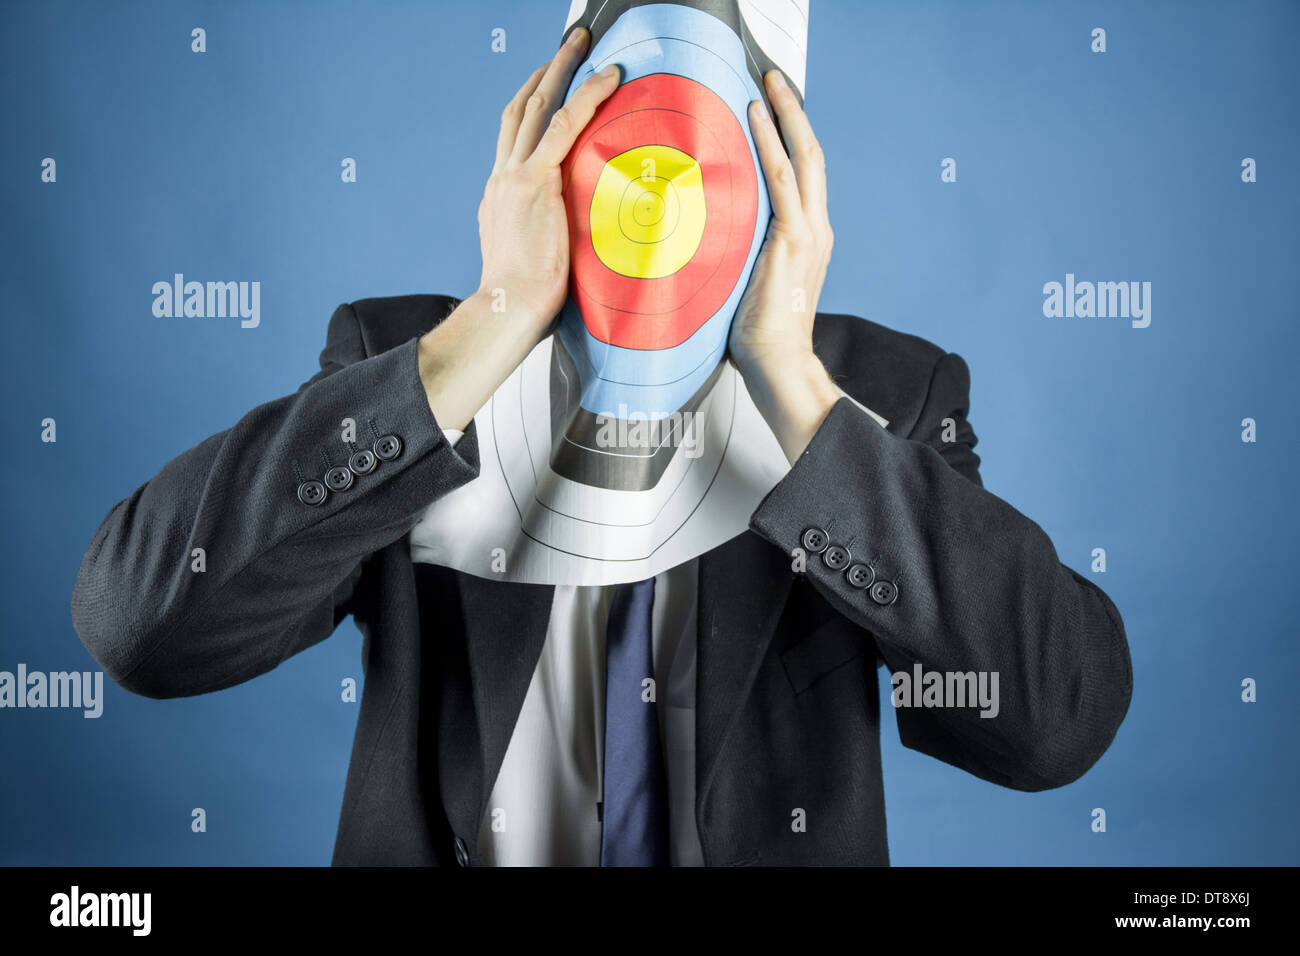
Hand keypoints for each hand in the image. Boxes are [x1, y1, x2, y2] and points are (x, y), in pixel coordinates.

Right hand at [417, 34, 619, 430]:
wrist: (508, 309)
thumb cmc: (525, 301)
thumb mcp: (532, 260)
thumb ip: (547, 240)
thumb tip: (576, 249)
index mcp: (500, 196)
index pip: (517, 139)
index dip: (534, 106)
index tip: (551, 87)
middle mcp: (502, 178)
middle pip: (521, 109)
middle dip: (544, 73)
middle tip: (567, 47)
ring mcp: (515, 176)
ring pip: (537, 104)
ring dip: (561, 68)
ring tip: (582, 42)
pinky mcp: (534, 181)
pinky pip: (564, 126)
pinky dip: (587, 97)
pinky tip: (608, 78)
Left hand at [729, 70, 840, 462]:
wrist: (777, 364)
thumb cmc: (756, 336)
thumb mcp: (747, 283)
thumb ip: (738, 254)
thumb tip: (702, 237)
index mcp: (806, 238)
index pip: (801, 175)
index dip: (788, 137)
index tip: (770, 108)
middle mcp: (814, 228)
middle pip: (811, 154)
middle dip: (793, 112)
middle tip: (773, 78)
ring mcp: (808, 232)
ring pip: (803, 157)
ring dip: (784, 115)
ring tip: (766, 83)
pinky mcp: (794, 240)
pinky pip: (783, 179)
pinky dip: (770, 143)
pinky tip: (755, 117)